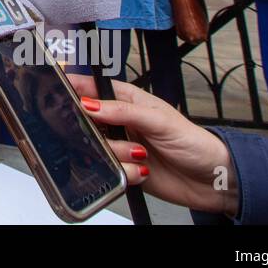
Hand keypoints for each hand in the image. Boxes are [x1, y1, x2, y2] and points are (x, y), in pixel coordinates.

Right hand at [67, 74, 238, 216]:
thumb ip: (123, 110)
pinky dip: (124, 172)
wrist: (209, 180)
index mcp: (127, 100)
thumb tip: (89, 104)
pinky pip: (108, 169)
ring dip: (117, 154)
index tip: (58, 92)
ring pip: (95, 148)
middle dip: (94, 130)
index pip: (92, 88)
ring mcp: (120, 145)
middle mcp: (120, 122)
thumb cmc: (193, 142)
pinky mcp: (122, 168)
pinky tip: (142, 170)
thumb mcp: (159, 120)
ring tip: (140, 155)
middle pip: (86, 120)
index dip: (74, 88)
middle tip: (111, 134)